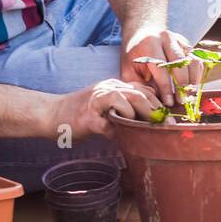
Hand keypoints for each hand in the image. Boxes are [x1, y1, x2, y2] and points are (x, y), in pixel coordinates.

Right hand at [50, 78, 170, 140]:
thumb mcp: (106, 107)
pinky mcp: (88, 116)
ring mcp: (97, 101)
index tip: (170, 117)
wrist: (51, 114)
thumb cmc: (81, 113)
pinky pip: (108, 122)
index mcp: (115, 86)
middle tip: (166, 125)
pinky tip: (115, 135)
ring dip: (137, 116)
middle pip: (139, 94)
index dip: (159, 103)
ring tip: (143, 128)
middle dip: (155, 111)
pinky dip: (115, 129)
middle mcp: (107, 89)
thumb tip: (148, 124)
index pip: (143, 90)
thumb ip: (124, 110)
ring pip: (126, 101)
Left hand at [121, 28, 200, 106]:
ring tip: (190, 95)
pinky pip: (197, 59)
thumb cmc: (134, 54)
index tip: (168, 103)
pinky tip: (192, 86)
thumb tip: (153, 97)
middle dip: (182, 85)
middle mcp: (167, 38)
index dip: (166, 88)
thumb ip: (137, 83)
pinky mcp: (187, 44)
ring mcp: (179, 39)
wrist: (142, 31)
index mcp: (150, 43)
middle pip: (180, 63)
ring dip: (193, 80)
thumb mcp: (128, 68)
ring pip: (192, 60)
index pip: (161, 68)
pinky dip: (197, 74)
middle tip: (181, 101)